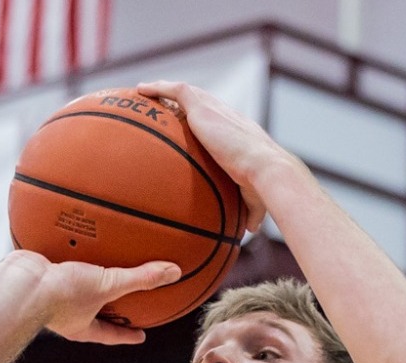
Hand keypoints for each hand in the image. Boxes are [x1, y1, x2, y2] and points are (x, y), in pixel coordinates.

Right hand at [10, 253, 180, 344]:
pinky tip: (68, 230)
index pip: (109, 334)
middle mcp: (62, 313)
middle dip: (104, 305)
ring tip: (95, 258)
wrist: (18, 284)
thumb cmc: (60, 295)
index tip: (141, 335)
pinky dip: (62, 247)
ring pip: (72, 283)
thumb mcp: (107, 286)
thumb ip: (140, 279)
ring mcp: (47, 293)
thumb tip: (174, 273)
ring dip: (83, 272)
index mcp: (80, 325)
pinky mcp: (35, 272)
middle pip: (90, 310)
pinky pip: (54, 259)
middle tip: (120, 298)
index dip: (126, 335)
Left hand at [136, 81, 291, 232]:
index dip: (205, 123)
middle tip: (164, 107)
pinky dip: (159, 88)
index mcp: (239, 133)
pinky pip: (176, 91)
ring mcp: (215, 109)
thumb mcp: (254, 199)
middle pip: (202, 104)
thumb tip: (250, 231)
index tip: (192, 127)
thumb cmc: (263, 186)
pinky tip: (141, 91)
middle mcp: (227, 116)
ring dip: (166, 90)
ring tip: (145, 92)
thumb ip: (249, 211)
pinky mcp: (203, 106)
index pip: (219, 124)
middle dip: (184, 103)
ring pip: (187, 93)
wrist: (265, 168)